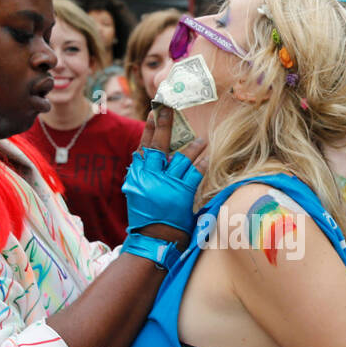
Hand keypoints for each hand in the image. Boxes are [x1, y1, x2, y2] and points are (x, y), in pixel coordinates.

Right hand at [123, 106, 209, 242]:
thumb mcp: (137, 193)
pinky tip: (208, 156)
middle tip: (168, 106)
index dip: (149, 128)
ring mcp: (166, 184)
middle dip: (164, 123)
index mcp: (138, 175)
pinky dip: (202, 164)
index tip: (154, 111)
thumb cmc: (147, 217)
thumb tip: (150, 154)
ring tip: (202, 139)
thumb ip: (143, 173)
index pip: (143, 146)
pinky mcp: (181, 194)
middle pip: (159, 145)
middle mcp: (150, 177)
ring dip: (193, 147)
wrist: (153, 239)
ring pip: (181, 158)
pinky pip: (195, 173)